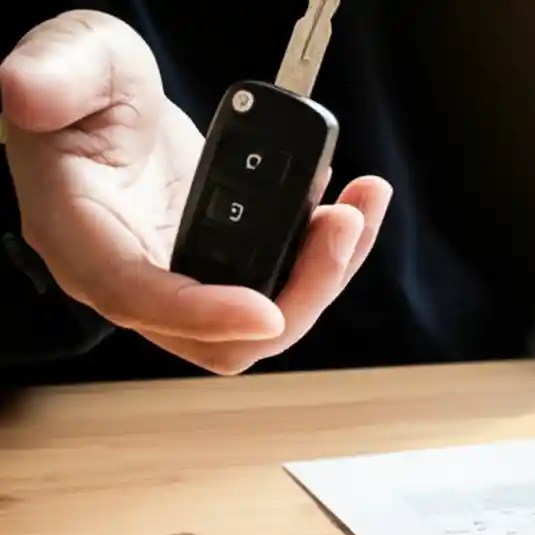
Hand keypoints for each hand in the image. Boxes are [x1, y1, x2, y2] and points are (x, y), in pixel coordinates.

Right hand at [0, 10, 391, 373]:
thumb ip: (55, 73)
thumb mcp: (73, 60)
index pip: (137, 295)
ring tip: (363, 203)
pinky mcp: (220, 273)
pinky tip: (351, 206)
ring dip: (326, 274)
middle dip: (296, 291)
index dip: (202, 313)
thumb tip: (25, 91)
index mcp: (78, 234)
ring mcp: (182, 282)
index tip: (266, 311)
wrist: (107, 108)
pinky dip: (324, 256)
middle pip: (219, 335)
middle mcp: (131, 277)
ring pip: (262, 321)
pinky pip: (280, 289)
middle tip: (343, 221)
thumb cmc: (83, 89)